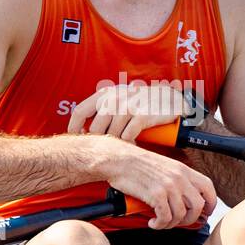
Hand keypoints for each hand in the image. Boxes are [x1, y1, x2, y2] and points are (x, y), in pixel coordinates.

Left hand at [67, 82, 185, 140]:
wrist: (169, 100)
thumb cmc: (141, 102)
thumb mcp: (120, 99)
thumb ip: (103, 110)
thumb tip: (84, 131)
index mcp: (105, 93)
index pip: (80, 111)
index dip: (74, 128)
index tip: (76, 140)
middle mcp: (115, 98)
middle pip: (95, 128)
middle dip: (98, 143)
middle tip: (103, 151)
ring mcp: (128, 106)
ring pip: (112, 134)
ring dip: (115, 145)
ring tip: (120, 150)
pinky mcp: (142, 115)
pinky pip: (128, 137)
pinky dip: (129, 145)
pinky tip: (133, 147)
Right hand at [93, 137, 216, 229]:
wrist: (119, 159)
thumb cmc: (137, 164)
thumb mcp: (165, 167)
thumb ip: (178, 180)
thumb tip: (185, 199)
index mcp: (183, 169)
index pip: (208, 188)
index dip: (211, 203)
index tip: (206, 212)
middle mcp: (179, 178)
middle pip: (198, 206)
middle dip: (190, 219)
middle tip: (179, 222)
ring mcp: (169, 186)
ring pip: (181, 215)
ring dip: (171, 224)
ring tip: (161, 222)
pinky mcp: (156, 195)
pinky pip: (165, 218)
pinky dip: (159, 224)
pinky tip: (153, 222)